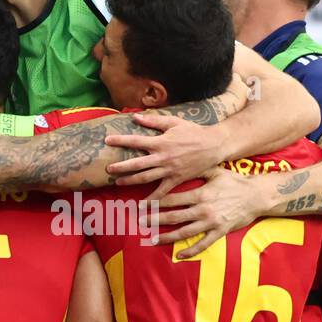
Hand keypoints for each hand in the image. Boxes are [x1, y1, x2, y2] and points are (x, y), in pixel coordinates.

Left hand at [105, 113, 229, 197]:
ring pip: (145, 178)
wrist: (213, 146)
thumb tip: (135, 117)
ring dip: (130, 181)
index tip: (107, 140)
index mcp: (160, 142)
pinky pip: (162, 191)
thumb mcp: (174, 123)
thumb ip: (153, 121)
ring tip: (118, 183)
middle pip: (136, 164)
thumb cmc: (194, 132)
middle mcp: (162, 157)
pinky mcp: (176, 179)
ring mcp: (169, 170)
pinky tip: (143, 205)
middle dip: (120, 167)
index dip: (120, 140)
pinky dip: (152, 199)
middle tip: (108, 169)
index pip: (136, 141)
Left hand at [149, 165, 268, 257]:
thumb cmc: (236, 182)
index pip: (172, 199)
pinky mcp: (219, 232)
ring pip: (184, 232)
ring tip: (153, 239)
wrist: (256, 196)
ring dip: (167, 236)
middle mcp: (203, 209)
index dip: (156, 202)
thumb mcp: (217, 172)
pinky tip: (178, 255)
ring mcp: (211, 222)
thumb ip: (199, 170)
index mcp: (200, 193)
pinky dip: (190, 251)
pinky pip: (202, 244)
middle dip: (155, 219)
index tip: (143, 205)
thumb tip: (184, 163)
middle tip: (141, 222)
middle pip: (174, 216)